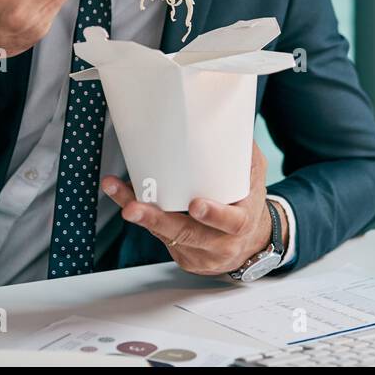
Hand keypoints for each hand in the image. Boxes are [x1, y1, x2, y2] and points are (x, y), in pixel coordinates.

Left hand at [101, 142, 286, 275]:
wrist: (252, 241)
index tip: (195, 204)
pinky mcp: (184, 256)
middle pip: (187, 234)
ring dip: (140, 217)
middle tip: (133, 207)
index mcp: (242, 223)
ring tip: (120, 197)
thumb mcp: (254, 175)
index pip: (232, 222)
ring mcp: (200, 254)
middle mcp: (221, 244)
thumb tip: (224, 117)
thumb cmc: (248, 201)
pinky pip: (160, 238)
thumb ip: (242, 153)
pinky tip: (125, 199)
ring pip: (166, 237)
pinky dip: (143, 219)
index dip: (214, 215)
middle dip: (156, 220)